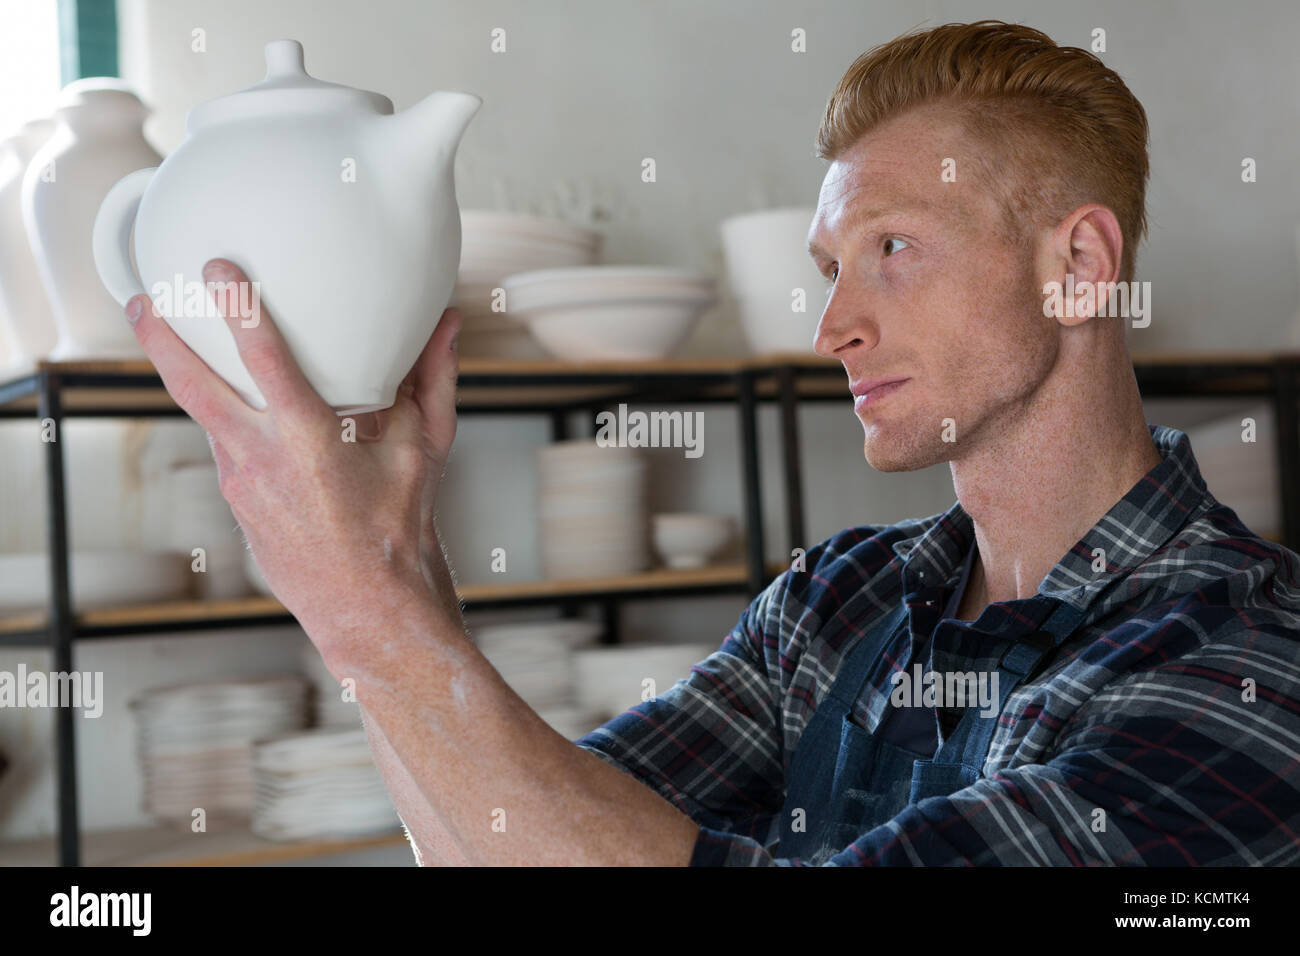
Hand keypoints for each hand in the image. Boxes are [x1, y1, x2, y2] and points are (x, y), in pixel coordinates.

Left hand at [125, 258, 463, 648]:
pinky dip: (226, 419)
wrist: (368, 606)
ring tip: (171, 337)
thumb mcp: (426, 449)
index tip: (218, 269)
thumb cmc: (400, 528)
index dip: (240, 308)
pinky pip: (225, 448)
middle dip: (159, 338)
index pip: (265, 360)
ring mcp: (241, 484)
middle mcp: (262, 459)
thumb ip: (434, 379)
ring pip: (203, 416)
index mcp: (309, 440)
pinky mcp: (236, 503)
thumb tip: (446, 322)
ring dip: (184, 375)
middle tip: (142, 298)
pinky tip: (236, 408)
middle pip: (191, 387)